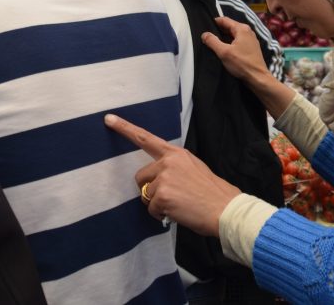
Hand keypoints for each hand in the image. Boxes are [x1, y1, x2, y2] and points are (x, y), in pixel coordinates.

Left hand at [104, 113, 239, 236]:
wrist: (225, 209)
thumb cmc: (211, 193)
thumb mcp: (194, 169)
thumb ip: (174, 167)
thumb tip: (157, 179)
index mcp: (176, 154)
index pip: (146, 138)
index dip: (125, 128)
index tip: (109, 119)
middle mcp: (168, 162)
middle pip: (141, 176)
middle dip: (150, 189)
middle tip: (171, 197)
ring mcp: (164, 178)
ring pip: (146, 195)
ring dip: (158, 204)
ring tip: (179, 205)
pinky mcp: (161, 195)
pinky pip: (151, 209)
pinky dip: (161, 215)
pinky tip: (178, 212)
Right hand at [204, 16, 295, 118]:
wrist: (258, 78)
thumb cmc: (241, 63)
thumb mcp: (224, 52)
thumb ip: (213, 41)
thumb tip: (204, 34)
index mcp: (242, 29)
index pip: (225, 20)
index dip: (214, 22)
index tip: (205, 26)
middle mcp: (248, 31)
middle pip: (230, 27)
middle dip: (219, 30)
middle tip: (208, 35)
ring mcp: (251, 40)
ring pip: (234, 35)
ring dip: (225, 37)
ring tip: (214, 42)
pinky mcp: (252, 48)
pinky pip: (238, 41)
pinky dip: (231, 43)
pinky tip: (225, 49)